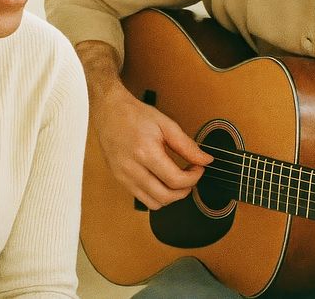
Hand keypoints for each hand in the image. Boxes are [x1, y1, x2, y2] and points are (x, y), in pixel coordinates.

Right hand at [92, 87, 212, 209]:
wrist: (109, 111)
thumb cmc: (135, 115)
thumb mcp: (166, 124)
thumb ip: (187, 145)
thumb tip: (205, 160)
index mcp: (145, 152)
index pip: (175, 180)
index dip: (193, 178)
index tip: (198, 168)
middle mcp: (132, 168)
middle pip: (165, 197)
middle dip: (184, 191)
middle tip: (190, 176)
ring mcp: (123, 176)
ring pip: (153, 203)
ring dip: (170, 196)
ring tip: (176, 179)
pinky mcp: (119, 180)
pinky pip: (142, 199)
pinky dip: (156, 195)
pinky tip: (161, 180)